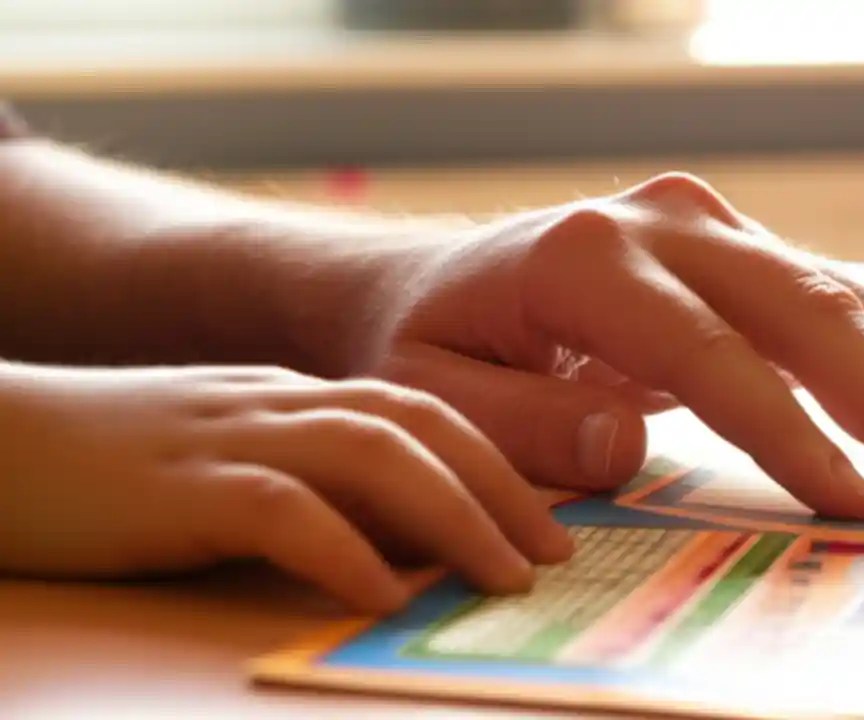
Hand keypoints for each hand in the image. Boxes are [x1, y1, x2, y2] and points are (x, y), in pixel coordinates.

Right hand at [0, 364, 572, 610]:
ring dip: (452, 516)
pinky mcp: (175, 485)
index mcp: (297, 399)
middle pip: (419, 424)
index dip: (498, 463)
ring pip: (371, 454)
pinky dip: (342, 550)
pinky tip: (384, 595)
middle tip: (557, 557)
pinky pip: (277, 510)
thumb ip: (310, 491)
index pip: (423, 412)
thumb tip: (404, 550)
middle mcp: (278, 404)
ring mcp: (228, 437)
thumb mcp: (230, 466)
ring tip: (504, 578)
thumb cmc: (115, 467)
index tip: (550, 522)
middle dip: (501, 488)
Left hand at [369, 173, 863, 518]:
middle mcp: (670, 224)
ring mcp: (714, 228)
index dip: (792, 434)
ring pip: (851, 304)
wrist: (424, 280)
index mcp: (590, 257)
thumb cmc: (427, 346)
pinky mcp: (741, 248)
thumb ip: (525, 421)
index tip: (863, 505)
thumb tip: (629, 446)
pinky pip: (846, 300)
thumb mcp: (434, 394)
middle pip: (812, 317)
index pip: (712, 355)